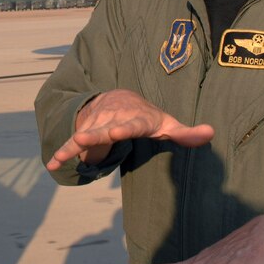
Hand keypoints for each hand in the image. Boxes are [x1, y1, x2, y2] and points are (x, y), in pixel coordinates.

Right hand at [45, 89, 213, 170]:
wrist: (119, 99)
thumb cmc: (148, 117)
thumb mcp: (167, 125)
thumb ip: (187, 133)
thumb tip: (211, 133)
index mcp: (135, 119)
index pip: (131, 123)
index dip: (124, 127)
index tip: (117, 131)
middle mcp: (113, 119)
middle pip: (102, 130)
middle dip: (92, 135)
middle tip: (80, 139)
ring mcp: (97, 124)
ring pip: (84, 137)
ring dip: (72, 146)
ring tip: (61, 157)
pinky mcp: (85, 132)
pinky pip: (72, 143)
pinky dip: (62, 152)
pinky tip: (52, 165)